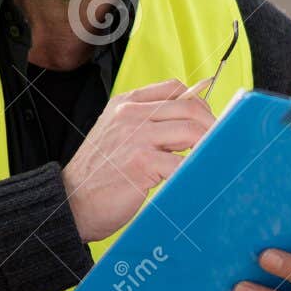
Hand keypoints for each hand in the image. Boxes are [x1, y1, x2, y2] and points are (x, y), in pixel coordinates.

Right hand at [62, 78, 215, 243]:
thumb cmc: (98, 174)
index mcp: (126, 104)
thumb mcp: (117, 135)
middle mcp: (131, 114)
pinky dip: (197, 171)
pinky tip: (198, 179)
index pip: (175, 88)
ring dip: (208, 147)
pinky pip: (183, 163)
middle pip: (190, 107)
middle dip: (212, 126)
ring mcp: (136, 137)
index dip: (199, 104)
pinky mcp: (142, 162)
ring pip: (191, 131)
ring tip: (212, 161)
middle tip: (220, 145)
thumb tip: (191, 120)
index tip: (207, 123)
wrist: (70, 202)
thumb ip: (147, 122)